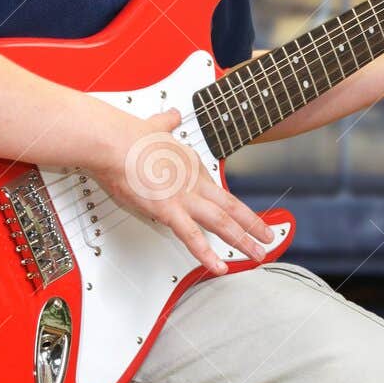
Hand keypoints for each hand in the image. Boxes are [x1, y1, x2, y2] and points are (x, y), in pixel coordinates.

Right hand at [86, 107, 274, 275]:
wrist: (114, 142)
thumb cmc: (129, 136)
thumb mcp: (156, 125)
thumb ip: (166, 122)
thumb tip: (171, 115)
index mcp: (192, 164)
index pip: (218, 190)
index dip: (233, 206)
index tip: (242, 216)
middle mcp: (194, 182)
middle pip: (231, 207)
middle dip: (252, 225)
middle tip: (268, 237)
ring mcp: (183, 197)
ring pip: (222, 223)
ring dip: (242, 240)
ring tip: (257, 254)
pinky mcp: (168, 210)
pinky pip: (192, 238)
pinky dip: (207, 255)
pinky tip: (219, 267)